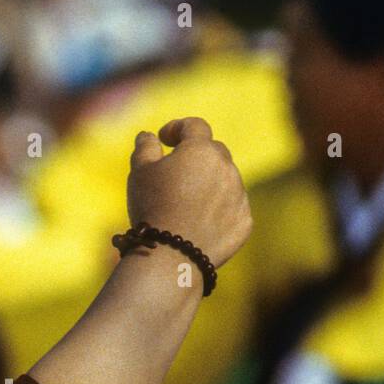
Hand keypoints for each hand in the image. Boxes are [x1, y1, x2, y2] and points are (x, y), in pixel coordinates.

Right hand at [125, 117, 251, 268]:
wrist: (172, 257)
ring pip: (226, 180)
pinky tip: (200, 221)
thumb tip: (148, 136)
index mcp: (201, 150)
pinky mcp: (244, 222)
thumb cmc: (151, 209)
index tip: (164, 139)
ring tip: (187, 202)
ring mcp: (239, 196)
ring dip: (210, 183)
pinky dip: (220, 209)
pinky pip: (233, 207)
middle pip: (214, 152)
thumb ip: (145, 147)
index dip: (178, 128)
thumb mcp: (139, 173)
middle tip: (177, 171)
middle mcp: (227, 168)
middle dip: (196, 156)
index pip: (195, 126)